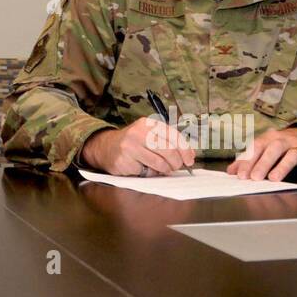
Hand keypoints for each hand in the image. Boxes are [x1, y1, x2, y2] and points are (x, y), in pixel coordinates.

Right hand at [80, 117, 195, 175]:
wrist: (106, 147)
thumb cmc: (134, 143)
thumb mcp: (150, 135)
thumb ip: (169, 141)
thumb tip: (190, 154)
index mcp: (148, 123)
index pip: (173, 135)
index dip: (185, 150)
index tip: (190, 160)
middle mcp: (139, 132)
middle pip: (168, 150)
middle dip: (176, 162)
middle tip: (176, 167)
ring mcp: (130, 146)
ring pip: (159, 163)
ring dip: (164, 170)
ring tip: (161, 168)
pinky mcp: (125, 160)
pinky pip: (146, 171)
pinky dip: (149, 173)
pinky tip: (144, 168)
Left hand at [228, 127, 296, 180]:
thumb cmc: (280, 145)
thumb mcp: (263, 148)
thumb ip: (248, 159)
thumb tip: (231, 171)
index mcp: (268, 139)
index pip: (256, 148)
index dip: (248, 161)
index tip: (240, 175)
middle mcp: (283, 140)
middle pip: (273, 149)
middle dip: (263, 164)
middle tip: (255, 178)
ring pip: (292, 154)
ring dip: (283, 166)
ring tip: (274, 178)